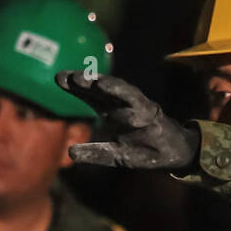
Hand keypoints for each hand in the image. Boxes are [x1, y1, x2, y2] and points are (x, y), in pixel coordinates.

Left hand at [56, 71, 199, 170]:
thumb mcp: (114, 155)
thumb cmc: (141, 149)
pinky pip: (140, 106)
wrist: (171, 153)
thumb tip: (70, 153)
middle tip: (68, 76)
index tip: (58, 78)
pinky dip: (129, 103)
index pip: (90, 95)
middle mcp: (123, 104)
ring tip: (94, 82)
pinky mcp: (153, 115)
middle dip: (87, 81)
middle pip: (103, 89)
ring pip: (122, 92)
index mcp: (111, 110)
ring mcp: (138, 107)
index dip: (75, 87)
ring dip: (108, 86)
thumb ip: (94, 152)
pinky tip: (119, 103)